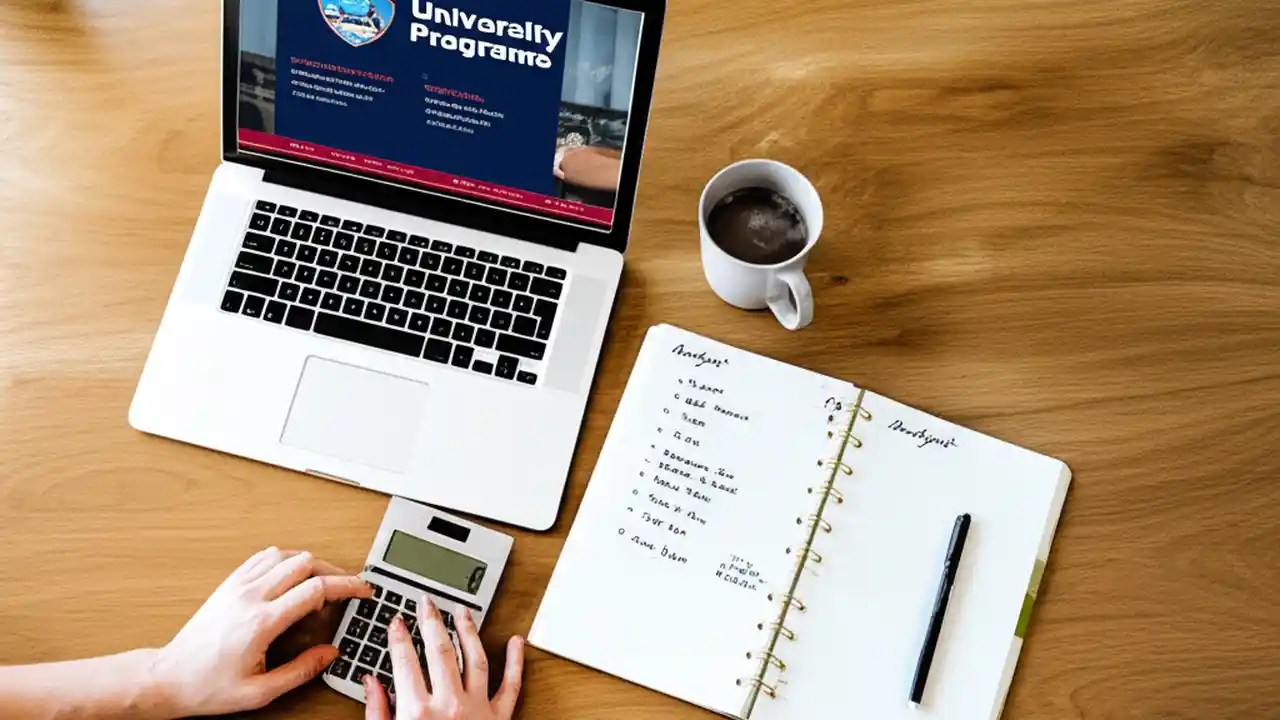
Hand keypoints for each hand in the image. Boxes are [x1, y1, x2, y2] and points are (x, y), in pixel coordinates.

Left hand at [150, 547, 371, 715]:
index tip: (362, 590)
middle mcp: (250, 597)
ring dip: (309, 562)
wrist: (168, 678)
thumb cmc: (206, 686)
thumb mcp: (260, 692)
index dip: (347, 586)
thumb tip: (329, 653)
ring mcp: (237, 587)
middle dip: (333, 571)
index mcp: (261, 622)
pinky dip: (284, 559)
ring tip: (321, 581)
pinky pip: (262, 557)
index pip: (315, 589)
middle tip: (347, 588)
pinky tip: (291, 573)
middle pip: (304, 563)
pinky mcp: (228, 585)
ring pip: (285, 554)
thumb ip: (300, 670)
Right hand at [363, 598, 523, 719]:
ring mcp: (478, 711)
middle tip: (427, 602)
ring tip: (463, 612)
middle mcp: (450, 706)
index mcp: (417, 713)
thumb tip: (371, 684)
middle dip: (431, 621)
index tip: (396, 621)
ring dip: (468, 631)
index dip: (398, 636)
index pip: (404, 661)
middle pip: (439, 650)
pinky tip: (516, 642)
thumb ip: (378, 714)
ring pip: (475, 658)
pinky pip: (511, 686)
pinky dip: (516, 662)